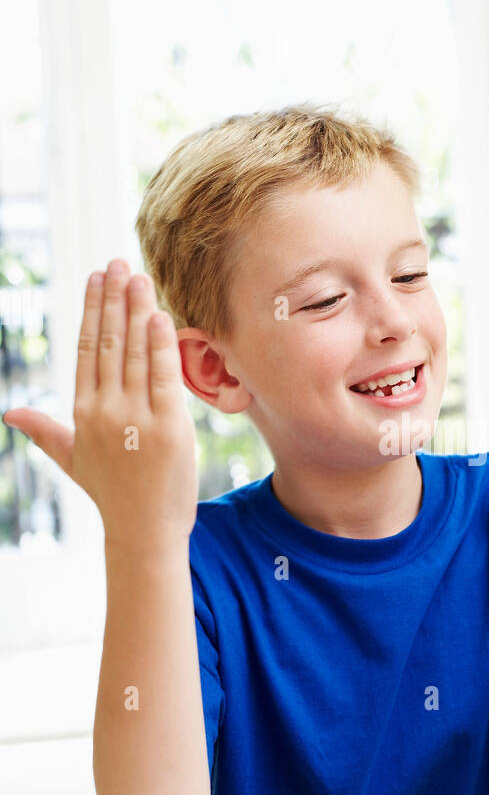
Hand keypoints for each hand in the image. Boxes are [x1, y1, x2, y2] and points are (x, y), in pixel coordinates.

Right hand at [2, 259, 198, 551]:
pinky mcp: (168, 427)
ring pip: (133, 353)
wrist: (144, 532)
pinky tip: (159, 315)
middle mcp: (104, 410)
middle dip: (113, 299)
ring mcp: (135, 418)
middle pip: (107, 342)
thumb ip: (45, 431)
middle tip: (118, 262)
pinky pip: (162, 376)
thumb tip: (10, 412)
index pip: (86, 349)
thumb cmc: (113, 495)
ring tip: (139, 277)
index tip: (97, 279)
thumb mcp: (73, 460)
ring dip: (136, 310)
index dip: (92, 310)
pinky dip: (160, 344)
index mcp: (82, 412)